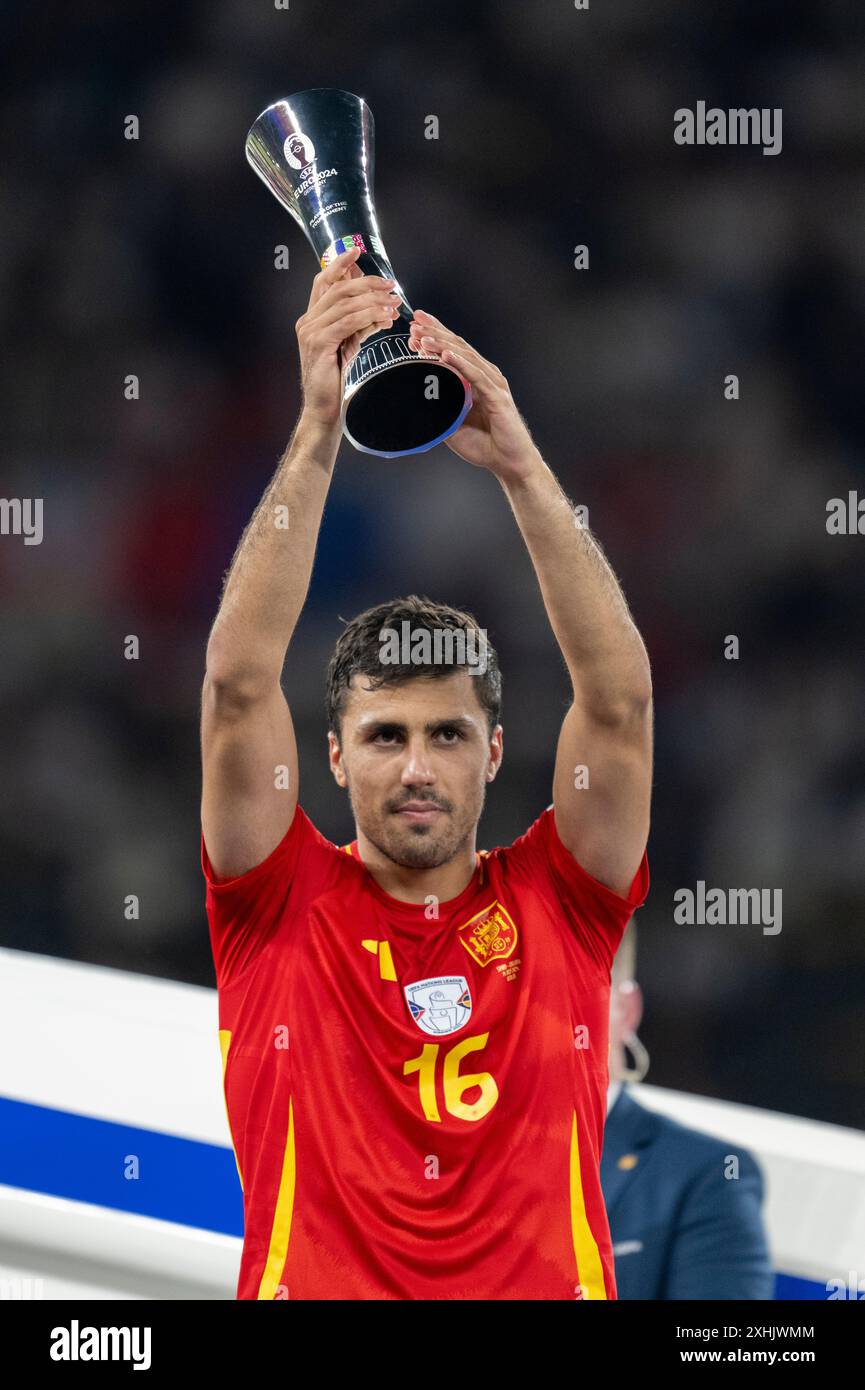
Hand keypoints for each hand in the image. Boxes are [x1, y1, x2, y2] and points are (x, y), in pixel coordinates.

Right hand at [295, 245, 401, 426]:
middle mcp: (307, 321)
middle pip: (339, 288)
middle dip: (368, 283)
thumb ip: (357, 324)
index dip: (339, 264)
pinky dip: (369, 317)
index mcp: (311, 318)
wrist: (323, 408)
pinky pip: (348, 322)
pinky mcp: (319, 343)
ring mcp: (310, 331)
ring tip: (394, 303)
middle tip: (391, 284)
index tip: (357, 251)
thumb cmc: (335, 380)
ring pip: (346, 303)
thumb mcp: (348, 345)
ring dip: (374, 300)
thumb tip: (379, 307)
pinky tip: (385, 319)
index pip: (323, 281)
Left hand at [408, 310, 540, 481]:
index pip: (453, 351)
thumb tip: (414, 400)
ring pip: (465, 358)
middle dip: (435, 332)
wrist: (508, 462)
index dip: (435, 336)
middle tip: (415, 322)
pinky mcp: (498, 397)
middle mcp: (486, 376)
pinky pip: (477, 377)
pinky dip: (461, 364)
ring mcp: (493, 384)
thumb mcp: (451, 423)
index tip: (414, 328)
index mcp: (475, 379)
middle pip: (458, 347)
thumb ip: (437, 408)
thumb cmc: (484, 444)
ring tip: (422, 338)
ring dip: (442, 345)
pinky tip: (446, 355)